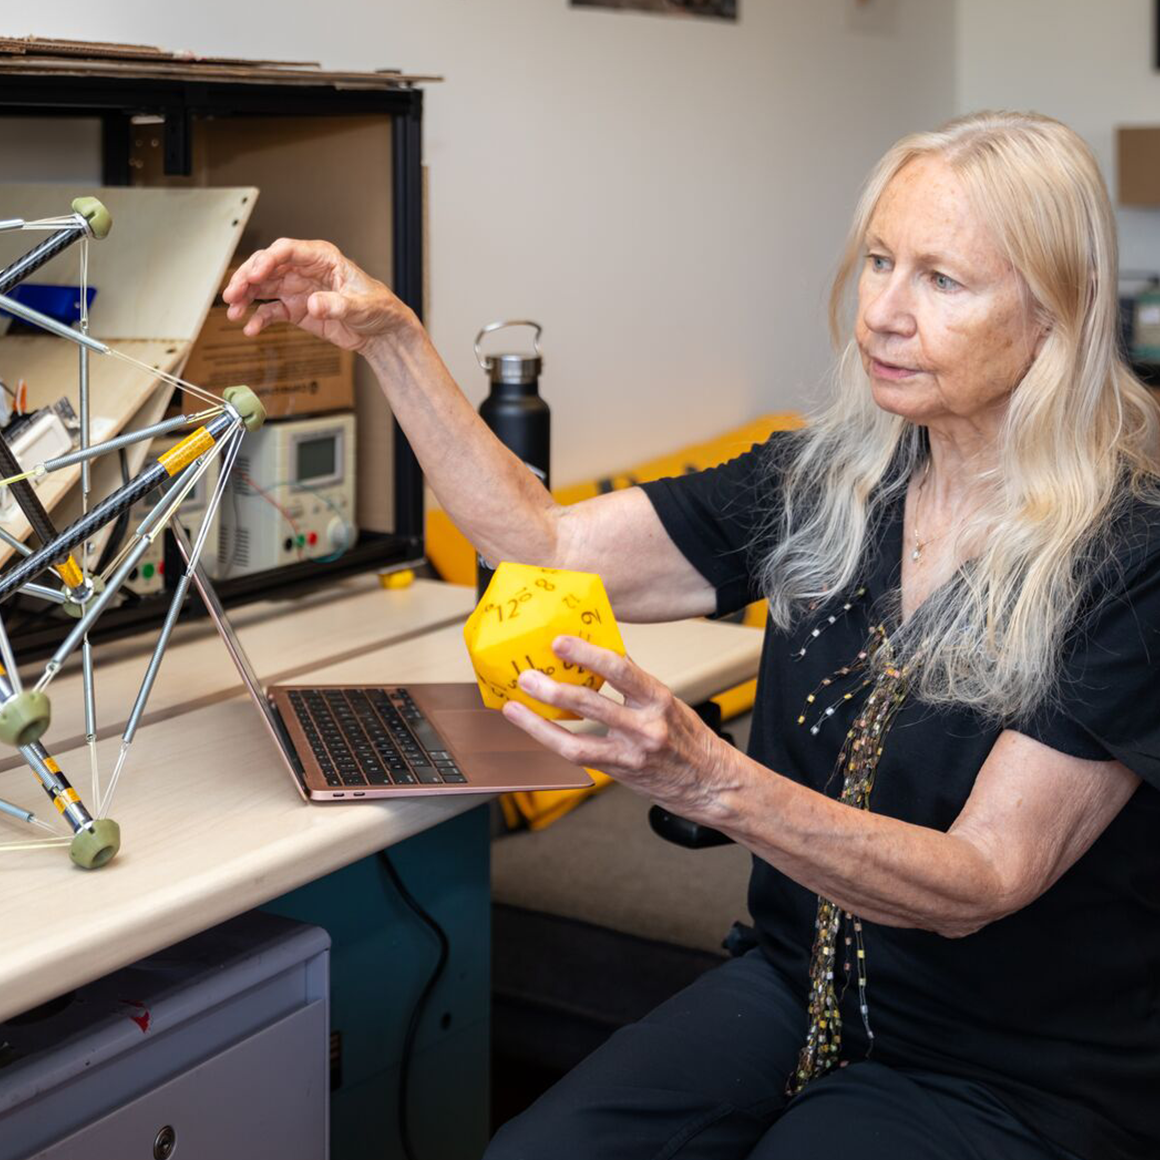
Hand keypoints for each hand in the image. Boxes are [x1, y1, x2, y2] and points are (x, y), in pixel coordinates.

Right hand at [222, 238, 417, 352]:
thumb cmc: (378, 309)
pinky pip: (271, 311)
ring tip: (233, 311)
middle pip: (268, 266)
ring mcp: (298, 289)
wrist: (382, 332)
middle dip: (247, 278)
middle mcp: (305, 269)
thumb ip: (337, 305)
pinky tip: (251, 329)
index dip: (267, 260)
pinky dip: (259, 319)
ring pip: (264, 286)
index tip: (254, 275)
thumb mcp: (361, 306)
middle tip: (233, 294)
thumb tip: (314, 304)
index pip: (287, 251)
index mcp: (322, 258)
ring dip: (246, 297)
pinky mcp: (296, 309)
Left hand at [502, 635, 733, 820]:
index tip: (560, 642)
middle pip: (592, 704)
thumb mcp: (668, 702)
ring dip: (541, 722)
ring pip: (577, 740)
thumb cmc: (689, 739)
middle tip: (528, 675)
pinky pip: (580, 757)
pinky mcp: (620, 773)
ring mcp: (631, 754)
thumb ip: (635, 681)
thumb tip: (600, 651)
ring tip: (517, 706)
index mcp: (659, 699)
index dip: (587, 654)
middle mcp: (646, 727)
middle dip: (554, 689)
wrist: (711, 784)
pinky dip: (552, 741)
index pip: (620, 669)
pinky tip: (533, 728)